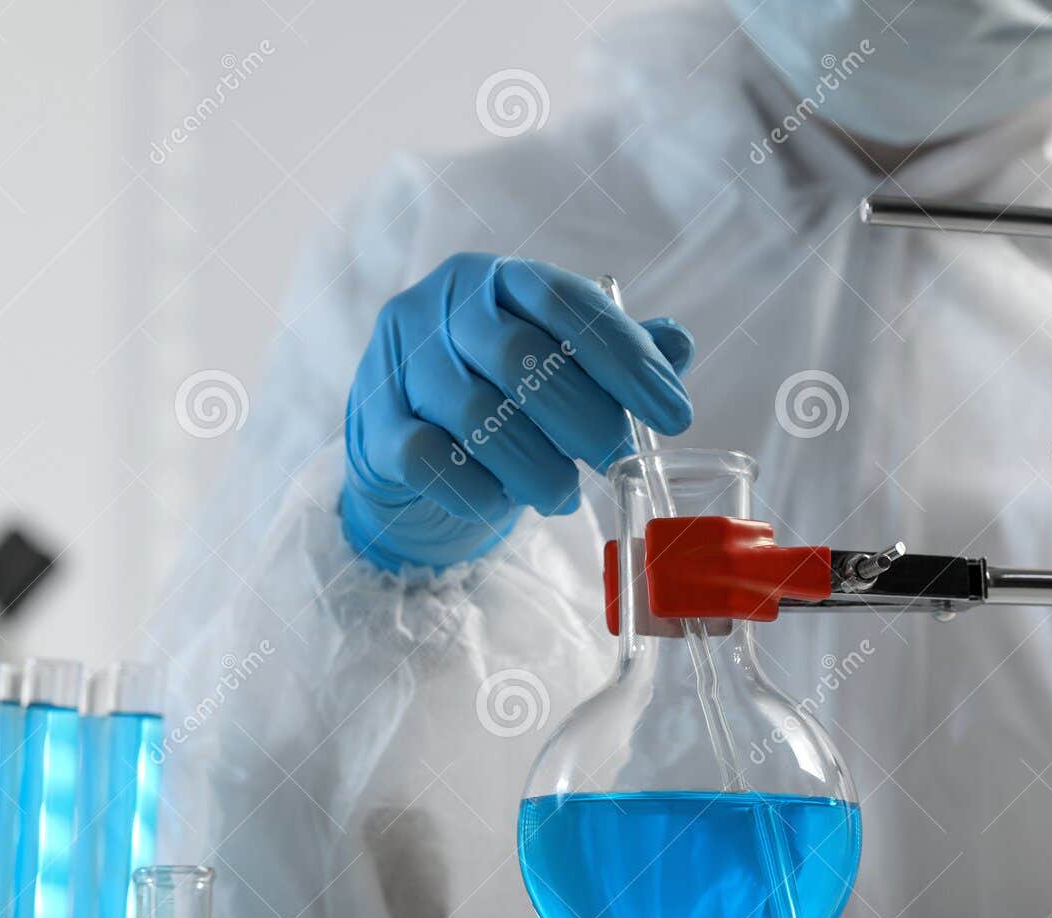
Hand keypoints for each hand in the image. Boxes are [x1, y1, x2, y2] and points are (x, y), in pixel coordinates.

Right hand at [341, 253, 694, 569]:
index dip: (626, 359)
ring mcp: (399, 361)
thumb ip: (615, 352)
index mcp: (499, 278)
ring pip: (474, 415)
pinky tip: (505, 504)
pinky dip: (478, 490)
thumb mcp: (560, 362)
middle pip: (518, 358)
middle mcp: (442, 306)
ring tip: (564, 496)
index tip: (674, 414)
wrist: (408, 438)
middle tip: (615, 460)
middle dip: (582, 419)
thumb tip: (679, 343)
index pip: (566, 302)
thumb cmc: (500, 394)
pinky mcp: (373, 423)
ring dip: (534, 467)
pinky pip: (429, 460)